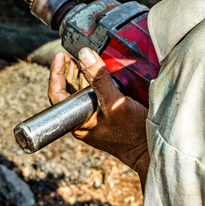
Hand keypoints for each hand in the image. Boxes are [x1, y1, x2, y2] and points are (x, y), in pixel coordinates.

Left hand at [49, 49, 149, 184]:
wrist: (149, 151)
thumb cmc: (132, 132)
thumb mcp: (115, 102)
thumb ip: (99, 79)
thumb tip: (85, 55)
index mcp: (77, 121)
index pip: (57, 94)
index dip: (56, 73)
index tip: (61, 55)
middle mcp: (82, 121)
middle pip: (67, 93)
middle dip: (67, 72)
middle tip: (69, 56)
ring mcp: (93, 120)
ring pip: (79, 95)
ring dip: (78, 77)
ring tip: (80, 61)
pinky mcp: (104, 118)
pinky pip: (93, 98)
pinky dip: (92, 84)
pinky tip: (98, 75)